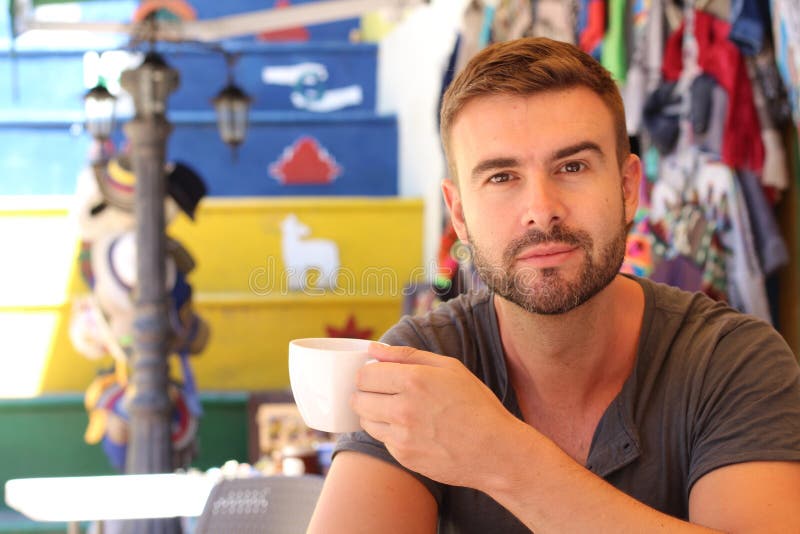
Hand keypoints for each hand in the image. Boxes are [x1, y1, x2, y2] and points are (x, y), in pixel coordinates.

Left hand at [352, 343, 524, 488]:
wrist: (496, 450)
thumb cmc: (476, 404)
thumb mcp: (449, 367)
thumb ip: (406, 355)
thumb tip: (373, 348)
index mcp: (413, 380)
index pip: (364, 375)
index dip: (368, 374)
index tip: (378, 376)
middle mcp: (403, 408)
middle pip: (357, 398)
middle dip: (366, 393)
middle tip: (384, 393)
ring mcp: (402, 436)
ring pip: (365, 421)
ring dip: (374, 413)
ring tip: (398, 411)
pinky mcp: (404, 457)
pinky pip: (382, 440)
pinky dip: (390, 434)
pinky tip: (412, 430)